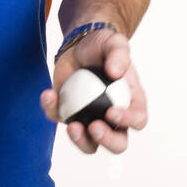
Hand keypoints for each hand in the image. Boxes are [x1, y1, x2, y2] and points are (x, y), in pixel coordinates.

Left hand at [40, 29, 147, 153]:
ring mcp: (90, 118)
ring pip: (89, 143)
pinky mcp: (68, 113)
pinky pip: (59, 117)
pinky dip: (52, 110)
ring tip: (72, 126)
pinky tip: (49, 94)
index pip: (138, 119)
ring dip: (80, 141)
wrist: (79, 45)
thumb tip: (115, 71)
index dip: (128, 121)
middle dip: (107, 141)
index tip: (111, 111)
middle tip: (94, 127)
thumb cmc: (103, 46)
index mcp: (132, 102)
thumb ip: (119, 54)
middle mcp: (114, 117)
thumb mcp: (114, 43)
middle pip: (117, 142)